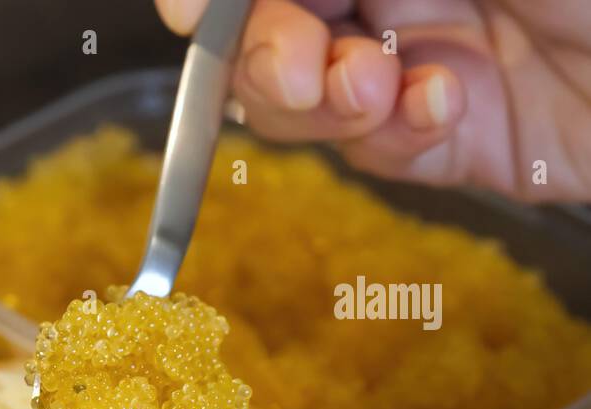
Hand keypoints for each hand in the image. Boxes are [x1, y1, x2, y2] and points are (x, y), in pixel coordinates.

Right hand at [156, 0, 590, 200]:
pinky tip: (440, 104)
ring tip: (369, 91)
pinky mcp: (454, 137)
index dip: (217, 0)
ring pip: (306, 102)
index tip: (197, 13)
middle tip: (294, 67)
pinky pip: (383, 150)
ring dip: (319, 102)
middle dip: (263, 53)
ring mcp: (419, 60)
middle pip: (267, 32)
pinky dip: (394, 135)